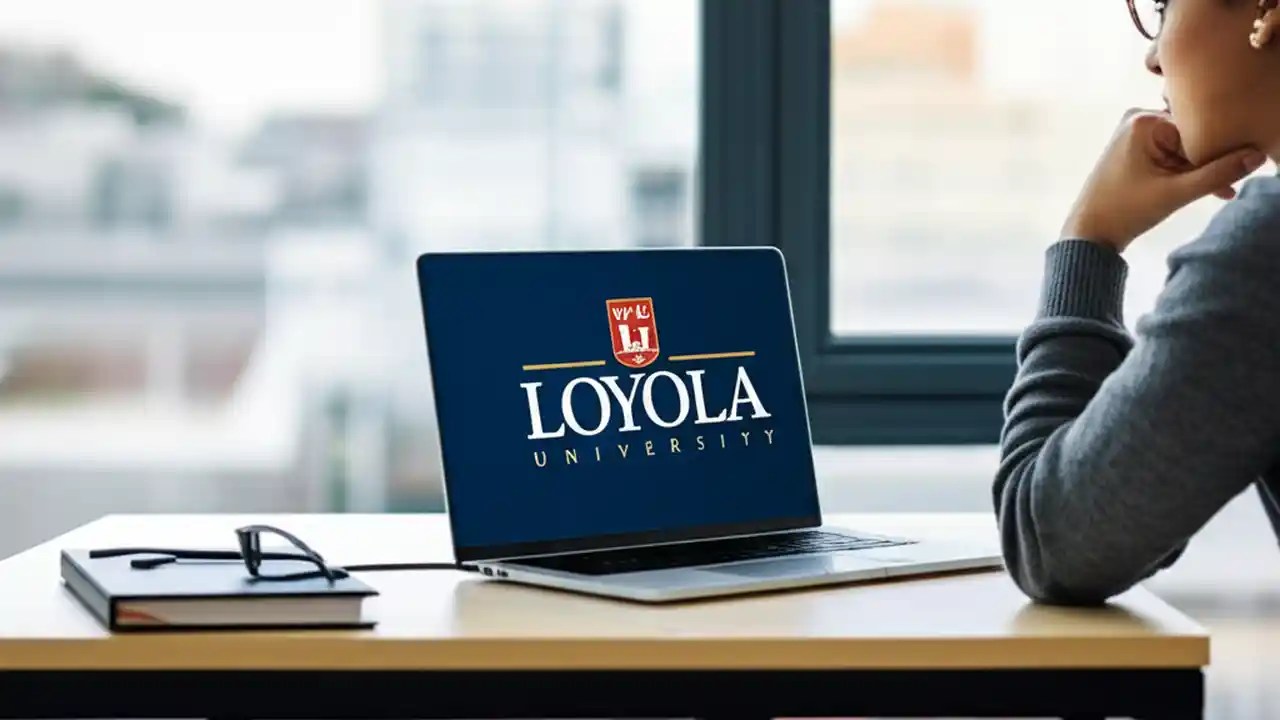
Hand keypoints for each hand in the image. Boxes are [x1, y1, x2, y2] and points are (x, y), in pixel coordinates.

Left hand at [1061, 110, 1266, 251]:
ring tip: (1222, 191)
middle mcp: (1139, 118)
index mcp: (1145, 121)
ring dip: (1203, 169)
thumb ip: (1218, 174)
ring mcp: (1136, 132)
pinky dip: (1188, 170)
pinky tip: (1211, 189)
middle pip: (1193, 134)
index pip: (1198, 127)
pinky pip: (1173, 153)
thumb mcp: (1176, 193)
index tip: (1236, 169)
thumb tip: (1256, 156)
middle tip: (1230, 184)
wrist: (1089, 232)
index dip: (1219, 150)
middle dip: (1212, 161)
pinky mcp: (1137, 147)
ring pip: (1186, 146)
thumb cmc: (1124, 212)